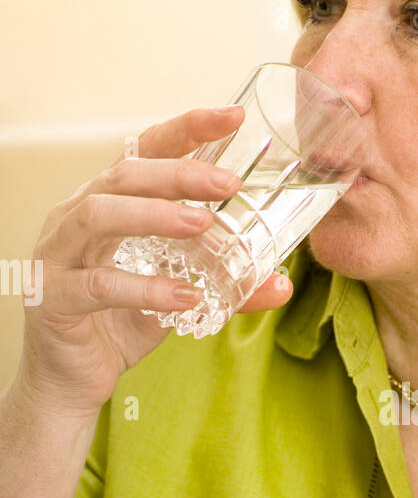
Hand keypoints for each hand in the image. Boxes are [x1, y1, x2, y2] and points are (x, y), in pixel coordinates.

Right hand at [15, 105, 293, 421]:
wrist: (73, 381)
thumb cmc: (120, 324)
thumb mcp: (180, 298)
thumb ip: (227, 287)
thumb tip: (282, 282)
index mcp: (108, 204)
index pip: (145, 150)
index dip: (187, 129)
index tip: (233, 116)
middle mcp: (77, 218)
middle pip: (123, 175)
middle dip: (177, 172)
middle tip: (227, 182)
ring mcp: (59, 254)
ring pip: (99, 216)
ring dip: (154, 214)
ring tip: (203, 224)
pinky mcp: (54, 297)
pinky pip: (99, 285)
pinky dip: (145, 289)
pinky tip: (185, 298)